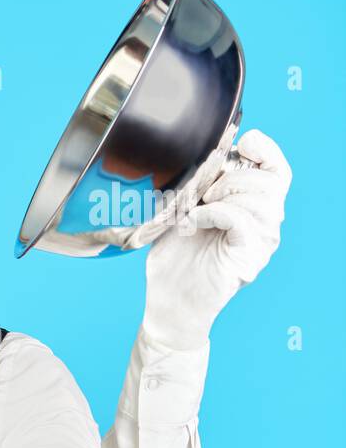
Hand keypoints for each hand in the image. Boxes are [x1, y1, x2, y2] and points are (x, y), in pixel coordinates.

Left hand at [141, 129, 291, 348]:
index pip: (277, 170)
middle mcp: (265, 224)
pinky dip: (214, 213)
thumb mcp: (182, 211)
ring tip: (196, 207)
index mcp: (254, 208)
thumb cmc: (175, 258)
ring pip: (262, 198)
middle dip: (234, 175)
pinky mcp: (248, 257)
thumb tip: (195, 156)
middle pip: (272, 180)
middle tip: (203, 191)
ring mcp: (261, 242)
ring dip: (225, 193)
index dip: (265, 150)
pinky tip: (191, 222)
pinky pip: (242, 220)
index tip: (238, 145)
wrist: (169, 301)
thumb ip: (197, 185)